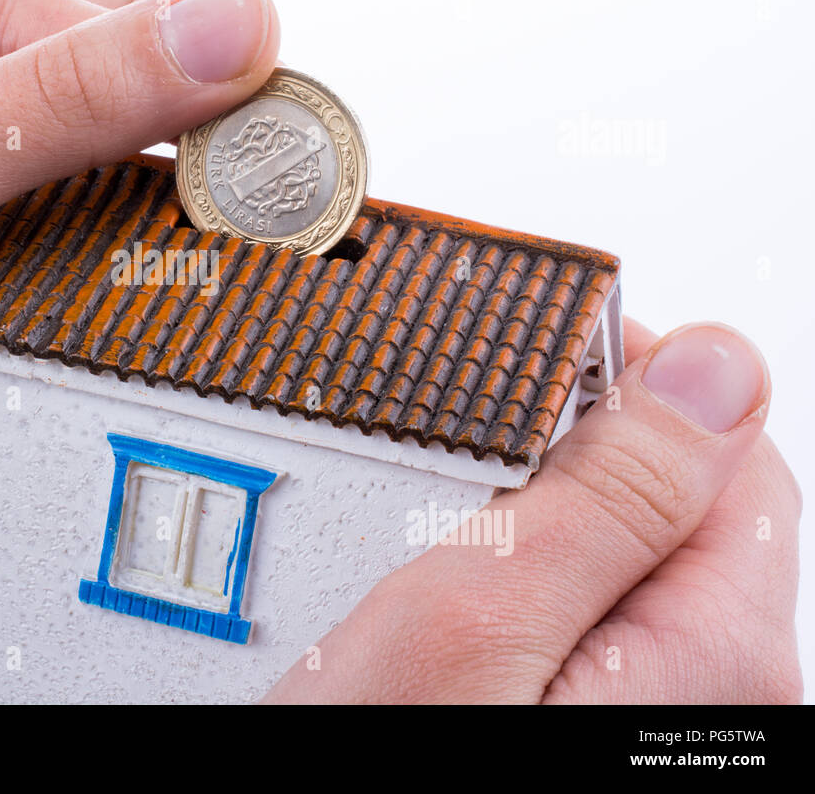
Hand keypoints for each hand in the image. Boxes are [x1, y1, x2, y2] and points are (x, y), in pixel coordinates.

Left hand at [0, 0, 279, 701]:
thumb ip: (45, 108)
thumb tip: (214, 20)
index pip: (20, 19)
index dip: (152, 47)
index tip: (270, 78)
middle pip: (47, 101)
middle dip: (160, 130)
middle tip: (280, 157)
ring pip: (52, 199)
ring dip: (139, 222)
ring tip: (241, 230)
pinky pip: (35, 287)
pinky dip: (101, 298)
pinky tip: (155, 302)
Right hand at [264, 317, 801, 702]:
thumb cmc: (384, 760)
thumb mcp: (478, 616)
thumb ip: (611, 491)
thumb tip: (716, 366)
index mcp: (718, 655)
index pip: (736, 449)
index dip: (638, 395)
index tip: (540, 392)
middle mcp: (720, 695)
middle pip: (681, 507)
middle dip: (572, 479)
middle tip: (462, 517)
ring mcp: (665, 715)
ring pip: (625, 560)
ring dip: (539, 538)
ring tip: (445, 582)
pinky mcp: (608, 719)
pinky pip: (589, 616)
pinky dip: (525, 592)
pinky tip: (456, 623)